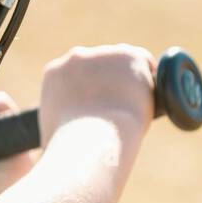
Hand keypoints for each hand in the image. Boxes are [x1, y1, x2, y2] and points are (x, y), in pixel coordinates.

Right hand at [37, 44, 155, 146]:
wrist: (91, 141)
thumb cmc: (70, 147)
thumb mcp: (52, 130)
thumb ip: (59, 120)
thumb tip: (58, 139)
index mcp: (54, 72)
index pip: (76, 74)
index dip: (90, 90)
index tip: (100, 106)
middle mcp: (75, 57)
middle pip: (99, 63)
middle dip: (108, 81)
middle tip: (119, 107)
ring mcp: (102, 54)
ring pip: (122, 62)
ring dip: (129, 79)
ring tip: (134, 105)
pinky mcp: (127, 56)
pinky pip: (144, 62)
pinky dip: (149, 78)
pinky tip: (148, 97)